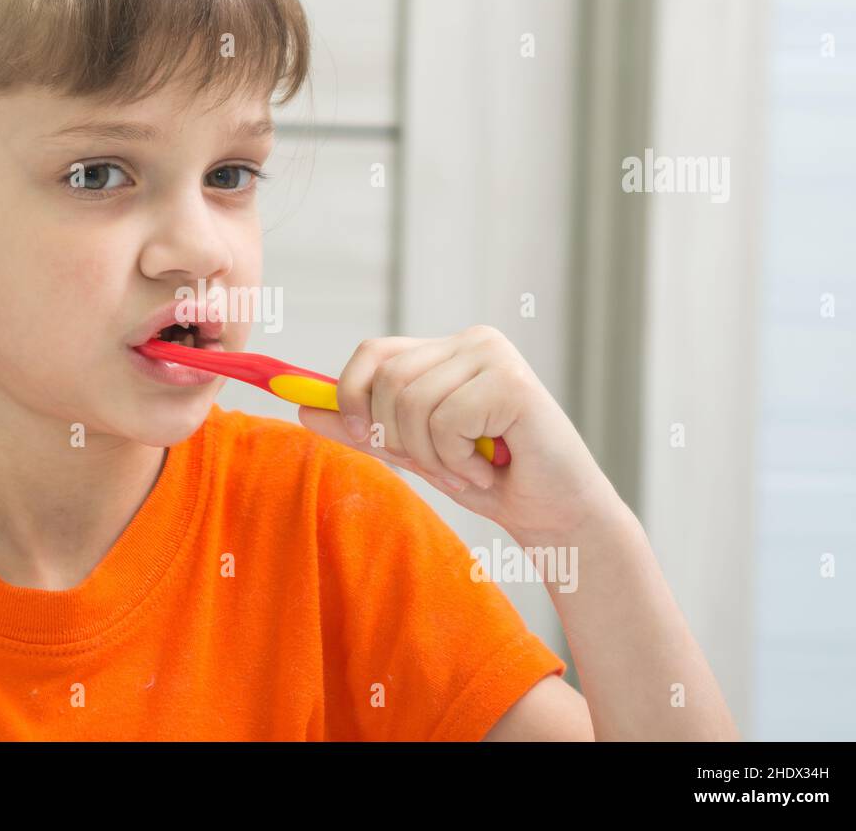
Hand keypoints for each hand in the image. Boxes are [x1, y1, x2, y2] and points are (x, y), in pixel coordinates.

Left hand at [296, 326, 621, 536]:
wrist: (554, 515)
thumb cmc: (488, 481)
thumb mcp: (412, 453)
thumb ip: (361, 428)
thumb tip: (301, 408)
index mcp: (446, 350)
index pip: (372, 353)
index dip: (349, 395)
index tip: (358, 436)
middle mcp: (471, 341)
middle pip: (386, 381)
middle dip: (398, 438)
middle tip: (439, 466)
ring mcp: (493, 356)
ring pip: (410, 403)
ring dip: (432, 457)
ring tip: (467, 470)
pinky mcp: (512, 381)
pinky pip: (444, 422)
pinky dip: (458, 461)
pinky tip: (489, 468)